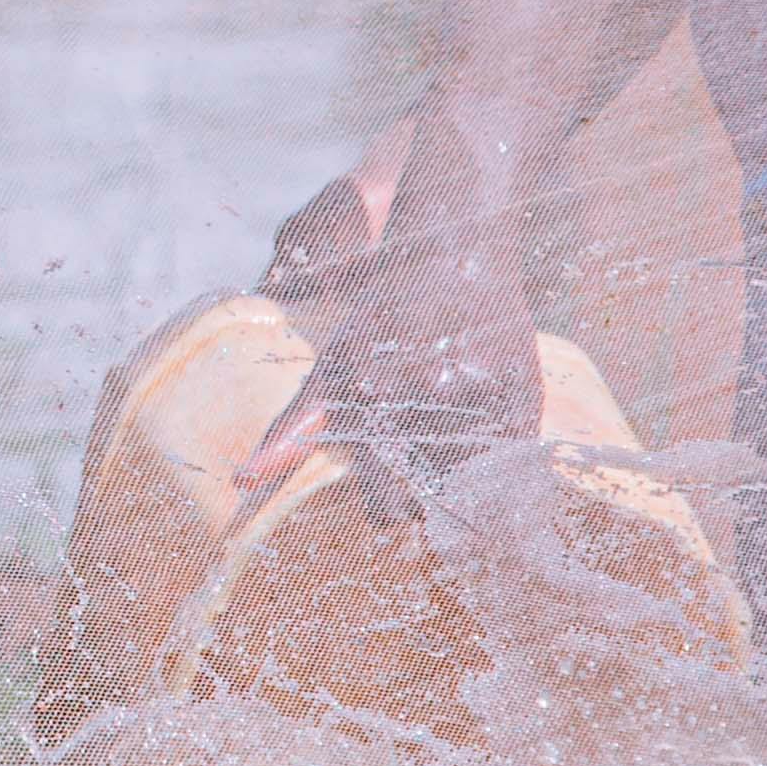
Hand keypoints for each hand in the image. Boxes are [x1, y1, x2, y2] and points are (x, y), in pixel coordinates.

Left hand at [239, 233, 536, 521]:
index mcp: (370, 404)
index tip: (396, 487)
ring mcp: (478, 400)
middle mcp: (423, 404)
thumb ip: (292, 428)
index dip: (391, 507)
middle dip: (429, 492)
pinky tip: (489, 422)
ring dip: (466, 472)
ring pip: (475, 488)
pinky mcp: (522, 394)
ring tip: (456, 426)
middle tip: (428, 454)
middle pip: (432, 504)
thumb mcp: (330, 367)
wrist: (453, 252)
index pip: (386, 512)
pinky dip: (505, 457)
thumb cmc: (381, 319)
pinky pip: (515, 463)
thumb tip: (244, 479)